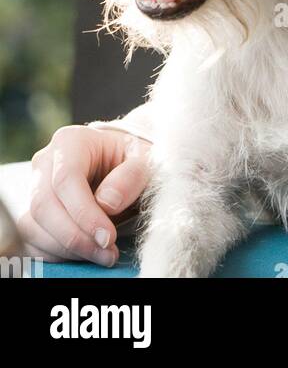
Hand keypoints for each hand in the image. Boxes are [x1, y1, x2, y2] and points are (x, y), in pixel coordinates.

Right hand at [19, 125, 152, 265]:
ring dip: (66, 249)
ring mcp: (35, 188)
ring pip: (34, 226)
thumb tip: (107, 202)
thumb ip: (132, 176)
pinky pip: (32, 241)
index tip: (108, 236)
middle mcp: (46, 162)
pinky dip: (56, 254)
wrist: (125, 165)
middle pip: (44, 205)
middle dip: (74, 237)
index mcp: (71, 141)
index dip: (83, 213)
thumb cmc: (135, 159)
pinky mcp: (34, 213)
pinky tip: (86, 255)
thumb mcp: (146, 160)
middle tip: (107, 253)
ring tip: (103, 255)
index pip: (66, 179)